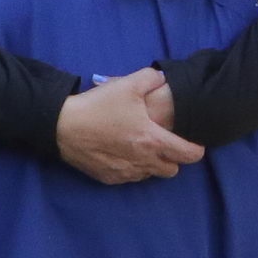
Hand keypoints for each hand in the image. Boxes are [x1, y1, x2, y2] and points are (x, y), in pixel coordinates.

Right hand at [56, 69, 204, 183]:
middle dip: (172, 158)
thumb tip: (162, 79)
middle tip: (162, 143)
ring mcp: (126, 173)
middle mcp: (143, 161)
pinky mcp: (109, 178)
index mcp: (153, 140)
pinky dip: (131, 169)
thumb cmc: (97, 106)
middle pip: (172, 170)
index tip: (193, 142)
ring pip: (150, 175)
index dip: (197, 149)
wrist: (61, 126)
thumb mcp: (127, 84)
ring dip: (151, 164)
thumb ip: (152, 78)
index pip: (190, 154)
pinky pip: (130, 178)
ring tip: (139, 148)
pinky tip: (120, 154)